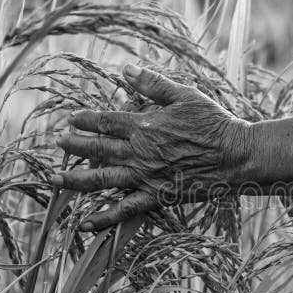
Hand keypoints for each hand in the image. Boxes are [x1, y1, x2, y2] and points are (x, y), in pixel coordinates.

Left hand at [51, 64, 250, 229]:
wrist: (236, 156)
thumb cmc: (214, 123)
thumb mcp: (185, 95)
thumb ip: (153, 84)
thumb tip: (126, 69)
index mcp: (145, 125)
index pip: (105, 121)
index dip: (85, 120)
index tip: (71, 119)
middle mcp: (139, 152)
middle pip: (97, 149)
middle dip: (74, 146)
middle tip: (58, 143)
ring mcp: (146, 177)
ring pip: (102, 179)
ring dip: (76, 180)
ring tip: (56, 179)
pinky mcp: (157, 197)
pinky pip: (125, 210)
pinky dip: (104, 218)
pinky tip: (85, 224)